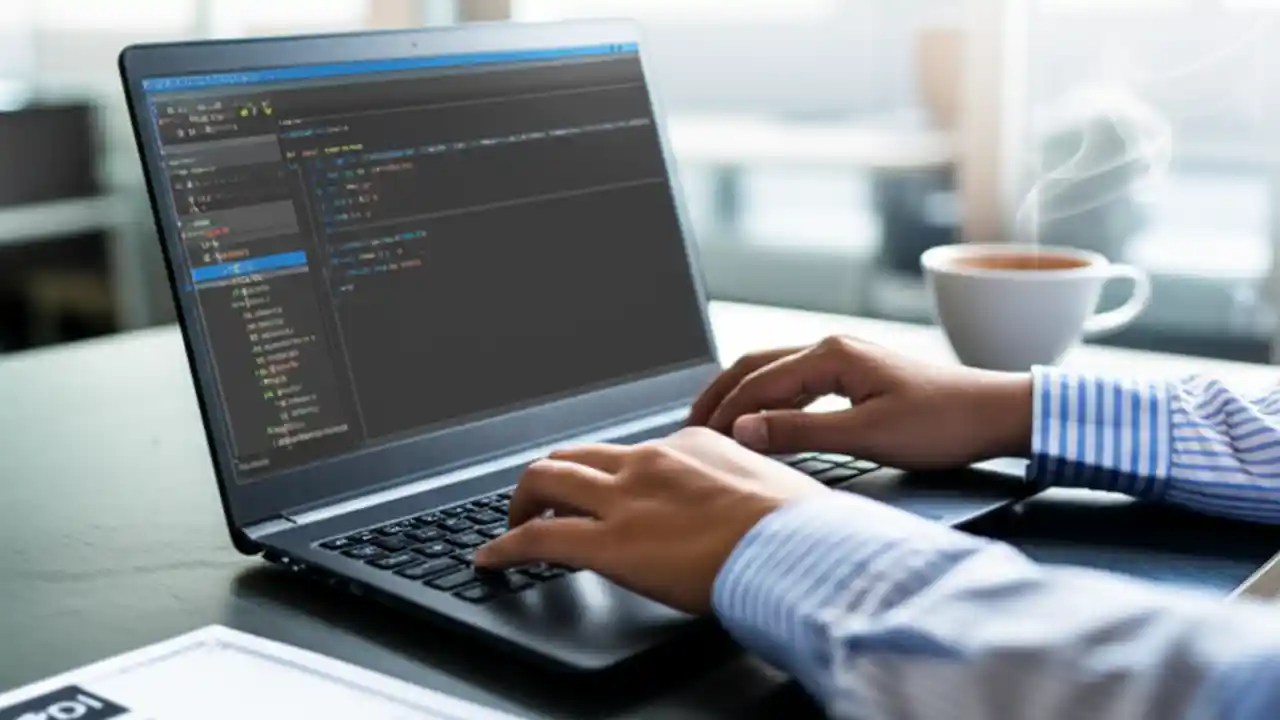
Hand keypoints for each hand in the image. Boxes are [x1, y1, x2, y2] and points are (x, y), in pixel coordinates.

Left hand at [473, 427, 826, 612]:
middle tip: (537, 502)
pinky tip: (492, 558)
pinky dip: (505, 547)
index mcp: (688, 445)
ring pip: (545, 481)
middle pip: (573, 455)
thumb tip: (741, 507)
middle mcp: (648, 462)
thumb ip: (736, 487)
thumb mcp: (768, 485)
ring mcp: (625, 500)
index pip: (628, 452)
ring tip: (510, 525)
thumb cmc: (797, 527)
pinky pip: (538, 539)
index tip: (601, 491)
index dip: (604, 475)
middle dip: (547, 478)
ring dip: (519, 503)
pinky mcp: (610, 543)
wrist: (798, 548)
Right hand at [687, 336, 1032, 468]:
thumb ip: (802, 432)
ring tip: (713, 422)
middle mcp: (832, 348)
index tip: (696, 440)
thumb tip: (744, 430)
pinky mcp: (856, 375)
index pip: (756, 382)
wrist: (996, 413)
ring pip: (773, 371)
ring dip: (740, 395)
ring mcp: (844, 359)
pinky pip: (795, 382)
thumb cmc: (943, 423)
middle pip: (755, 366)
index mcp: (830, 356)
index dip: (722, 411)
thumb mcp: (868, 435)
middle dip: (718, 394)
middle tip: (688, 427)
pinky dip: (767, 399)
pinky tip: (761, 418)